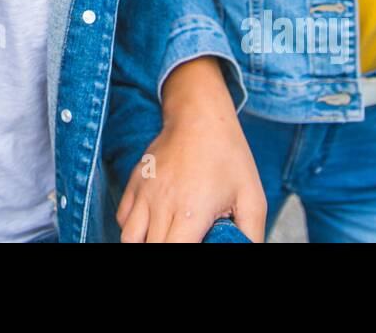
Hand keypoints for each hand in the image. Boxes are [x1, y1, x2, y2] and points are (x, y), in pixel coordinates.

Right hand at [117, 57, 265, 242]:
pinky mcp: (135, 183)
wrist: (200, 117)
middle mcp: (161, 204)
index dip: (180, 257)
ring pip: (129, 239)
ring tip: (165, 239)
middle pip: (150, 249)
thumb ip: (251, 236)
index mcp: (191, 212)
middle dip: (166, 251)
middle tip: (185, 240)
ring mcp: (144, 193)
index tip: (195, 245)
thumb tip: (249, 251)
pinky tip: (153, 226)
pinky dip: (133, 229)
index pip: (172, 252)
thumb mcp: (252, 198)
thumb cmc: (227, 156)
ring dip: (145, 244)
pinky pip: (123, 218)